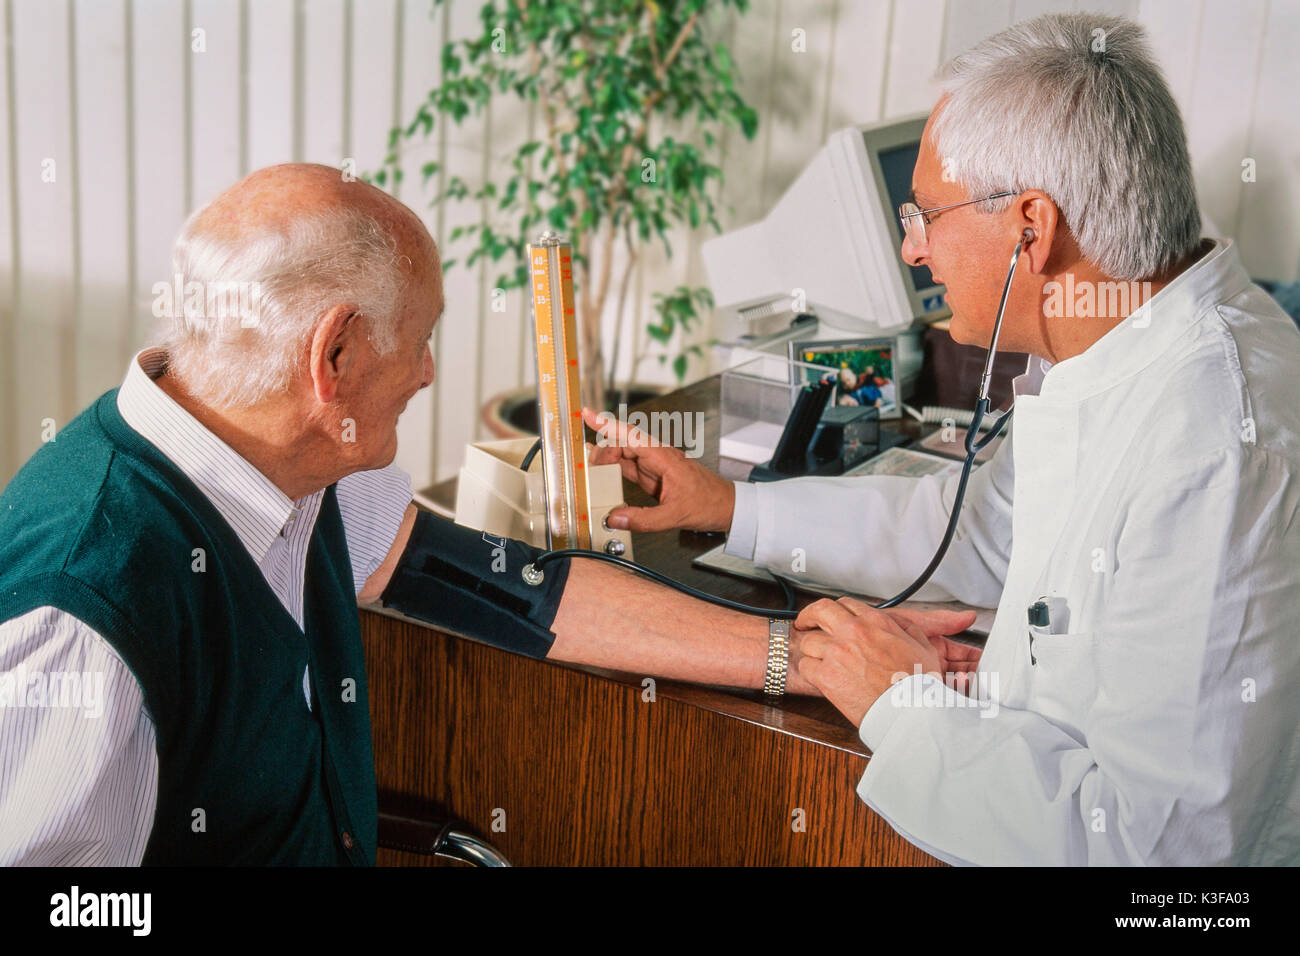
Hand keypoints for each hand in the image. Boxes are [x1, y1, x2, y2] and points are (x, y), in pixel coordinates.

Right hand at [583, 406, 735, 532]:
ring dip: (605, 461)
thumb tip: (615, 518)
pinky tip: (601, 472)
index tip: (588, 415)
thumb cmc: (709, 503)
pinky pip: (629, 467)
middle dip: (601, 452)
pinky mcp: (653, 476)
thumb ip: (643, 519)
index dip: (607, 424)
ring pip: (623, 455)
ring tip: (588, 469)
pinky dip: (613, 469)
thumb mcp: (675, 516)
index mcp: (663, 457)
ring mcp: (655, 465)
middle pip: (622, 444)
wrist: (727, 507)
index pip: (630, 435)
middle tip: (585, 467)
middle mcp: (657, 456)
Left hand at [795, 598, 979, 725]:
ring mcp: (837, 652)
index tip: (831, 617)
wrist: (910, 713)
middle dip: (810, 616)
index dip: (836, 611)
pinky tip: (819, 677)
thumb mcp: (923, 647)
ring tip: (818, 659)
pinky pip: (806, 666)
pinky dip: (810, 672)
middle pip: (820, 611)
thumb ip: (907, 628)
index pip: (846, 605)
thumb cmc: (918, 686)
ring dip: (812, 650)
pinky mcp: (826, 675)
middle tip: (805, 623)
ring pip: (809, 641)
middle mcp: (853, 632)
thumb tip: (897, 622)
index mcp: (876, 622)